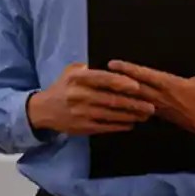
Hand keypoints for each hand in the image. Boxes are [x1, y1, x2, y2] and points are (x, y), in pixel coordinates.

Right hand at [27, 62, 155, 135]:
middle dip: (133, 103)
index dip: (121, 83)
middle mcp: (79, 95)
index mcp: (77, 79)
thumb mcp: (70, 72)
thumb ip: (89, 68)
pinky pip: (105, 126)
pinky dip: (120, 126)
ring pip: (111, 114)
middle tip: (150, 104)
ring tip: (145, 115)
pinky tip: (131, 123)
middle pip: (111, 99)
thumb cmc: (62, 88)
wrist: (44, 110)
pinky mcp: (83, 127)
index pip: (103, 79)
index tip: (137, 86)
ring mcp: (81, 113)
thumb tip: (111, 67)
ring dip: (131, 115)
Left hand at [108, 42, 194, 144]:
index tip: (113, 64)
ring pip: (135, 99)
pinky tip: (117, 102)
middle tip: (98, 72)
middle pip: (134, 87)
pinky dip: (129, 103)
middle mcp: (162, 97)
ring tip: (103, 86)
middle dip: (116, 80)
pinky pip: (140, 108)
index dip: (129, 70)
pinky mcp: (161, 114)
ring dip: (119, 92)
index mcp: (172, 86)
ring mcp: (160, 107)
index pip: (146, 76)